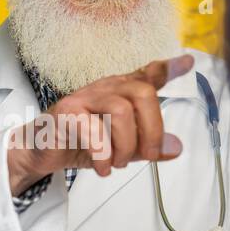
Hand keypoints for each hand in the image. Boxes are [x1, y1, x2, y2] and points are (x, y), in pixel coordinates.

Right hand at [7, 54, 194, 194]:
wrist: (40, 150)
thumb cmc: (80, 142)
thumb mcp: (121, 147)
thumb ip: (147, 146)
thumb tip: (176, 148)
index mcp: (120, 92)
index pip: (147, 74)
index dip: (168, 68)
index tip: (189, 63)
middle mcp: (105, 89)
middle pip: (144, 93)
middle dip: (153, 129)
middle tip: (148, 155)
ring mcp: (85, 97)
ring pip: (121, 110)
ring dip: (126, 145)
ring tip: (118, 163)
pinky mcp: (67, 113)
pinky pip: (94, 130)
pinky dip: (103, 155)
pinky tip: (102, 168)